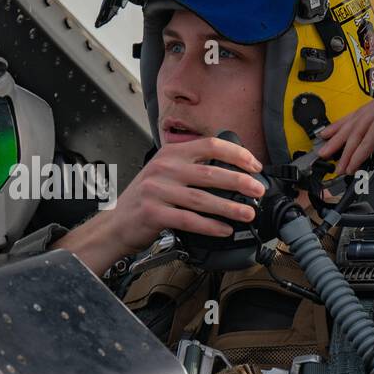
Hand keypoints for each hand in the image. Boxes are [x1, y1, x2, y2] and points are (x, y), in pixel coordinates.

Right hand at [51, 136, 266, 274]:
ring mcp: (157, 191)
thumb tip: (232, 172)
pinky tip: (224, 229)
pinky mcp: (154, 213)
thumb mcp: (164, 173)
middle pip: (210, 172)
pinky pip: (189, 220)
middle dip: (240, 182)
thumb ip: (190, 167)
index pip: (209, 145)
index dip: (236, 154)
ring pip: (202, 198)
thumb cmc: (145, 199)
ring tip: (247, 213)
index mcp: (170, 154)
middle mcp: (163, 169)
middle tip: (258, 190)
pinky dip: (210, 226)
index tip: (254, 165)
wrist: (115, 223)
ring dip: (229, 207)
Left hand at [317, 78, 373, 177]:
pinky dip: (358, 153)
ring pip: (363, 126)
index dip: (351, 122)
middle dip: (342, 135)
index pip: (371, 107)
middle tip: (327, 147)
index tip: (336, 132)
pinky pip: (368, 137)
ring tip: (339, 164)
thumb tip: (366, 140)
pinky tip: (352, 164)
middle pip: (363, 114)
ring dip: (348, 149)